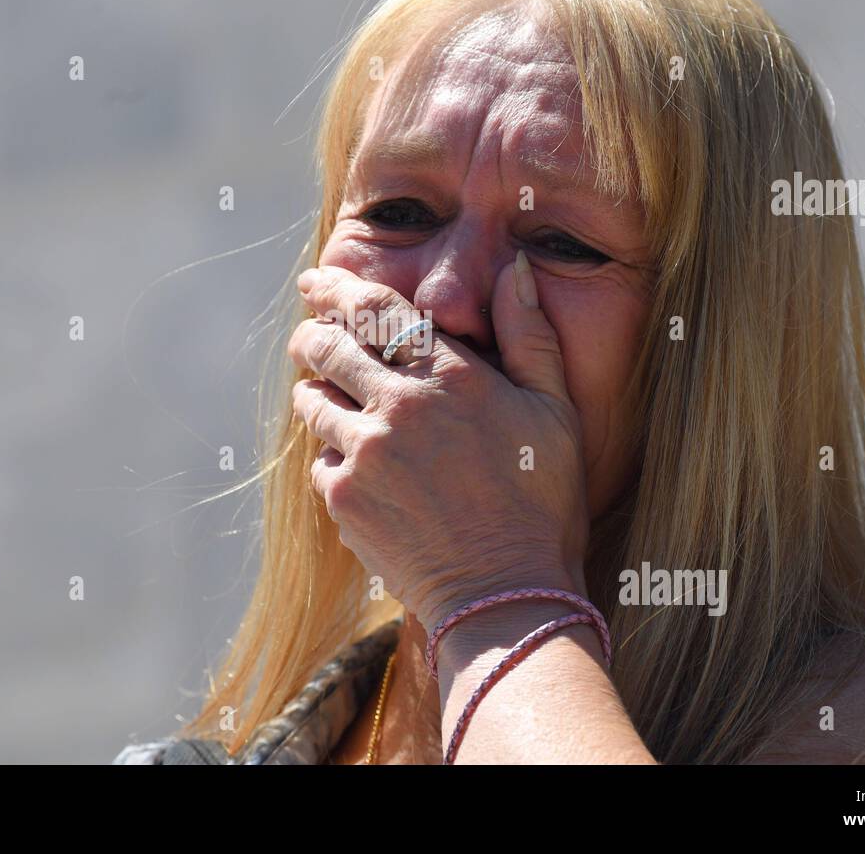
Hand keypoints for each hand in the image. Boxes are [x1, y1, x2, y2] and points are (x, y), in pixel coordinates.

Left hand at [287, 253, 590, 629]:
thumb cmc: (542, 502)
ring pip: (312, 401)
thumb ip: (531, 335)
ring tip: (325, 395)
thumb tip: (517, 269)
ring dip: (316, 392)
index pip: (377, 309)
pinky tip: (355, 465)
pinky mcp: (343, 498)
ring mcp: (365, 452)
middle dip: (312, 333)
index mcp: (450, 375)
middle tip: (309, 333)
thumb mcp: (555, 412)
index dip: (339, 288)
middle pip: (327, 346)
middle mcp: (399, 405)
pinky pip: (319, 460)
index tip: (318, 281)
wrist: (507, 596)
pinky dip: (331, 455)